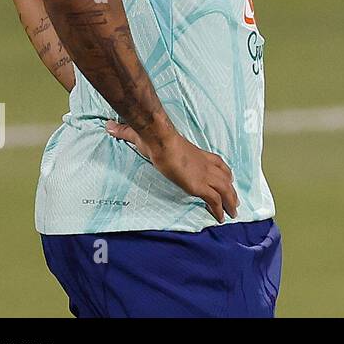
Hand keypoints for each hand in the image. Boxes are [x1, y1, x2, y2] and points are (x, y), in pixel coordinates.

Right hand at [106, 120, 238, 221]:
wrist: (162, 141)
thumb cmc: (156, 138)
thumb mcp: (145, 136)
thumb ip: (127, 132)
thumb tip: (109, 125)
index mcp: (198, 153)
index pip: (218, 162)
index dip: (224, 172)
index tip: (228, 178)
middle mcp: (206, 165)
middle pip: (226, 177)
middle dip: (231, 190)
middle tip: (234, 201)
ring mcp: (204, 175)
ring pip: (225, 190)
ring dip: (230, 202)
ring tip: (232, 212)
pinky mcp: (199, 185)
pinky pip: (214, 200)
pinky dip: (218, 210)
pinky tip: (220, 218)